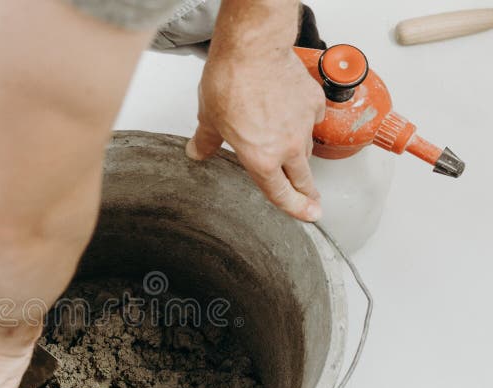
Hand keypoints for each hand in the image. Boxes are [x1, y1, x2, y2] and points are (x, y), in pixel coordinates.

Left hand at [186, 47, 325, 220]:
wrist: (253, 49)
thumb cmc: (230, 83)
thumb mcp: (209, 119)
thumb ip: (206, 141)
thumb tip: (196, 152)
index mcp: (261, 159)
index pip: (281, 194)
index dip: (295, 208)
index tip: (309, 215)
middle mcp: (287, 147)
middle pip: (303, 178)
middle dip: (308, 193)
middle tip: (314, 203)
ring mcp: (303, 124)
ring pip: (306, 149)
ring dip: (300, 155)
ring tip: (291, 153)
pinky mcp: (314, 102)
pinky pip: (311, 119)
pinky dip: (303, 121)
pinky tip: (291, 114)